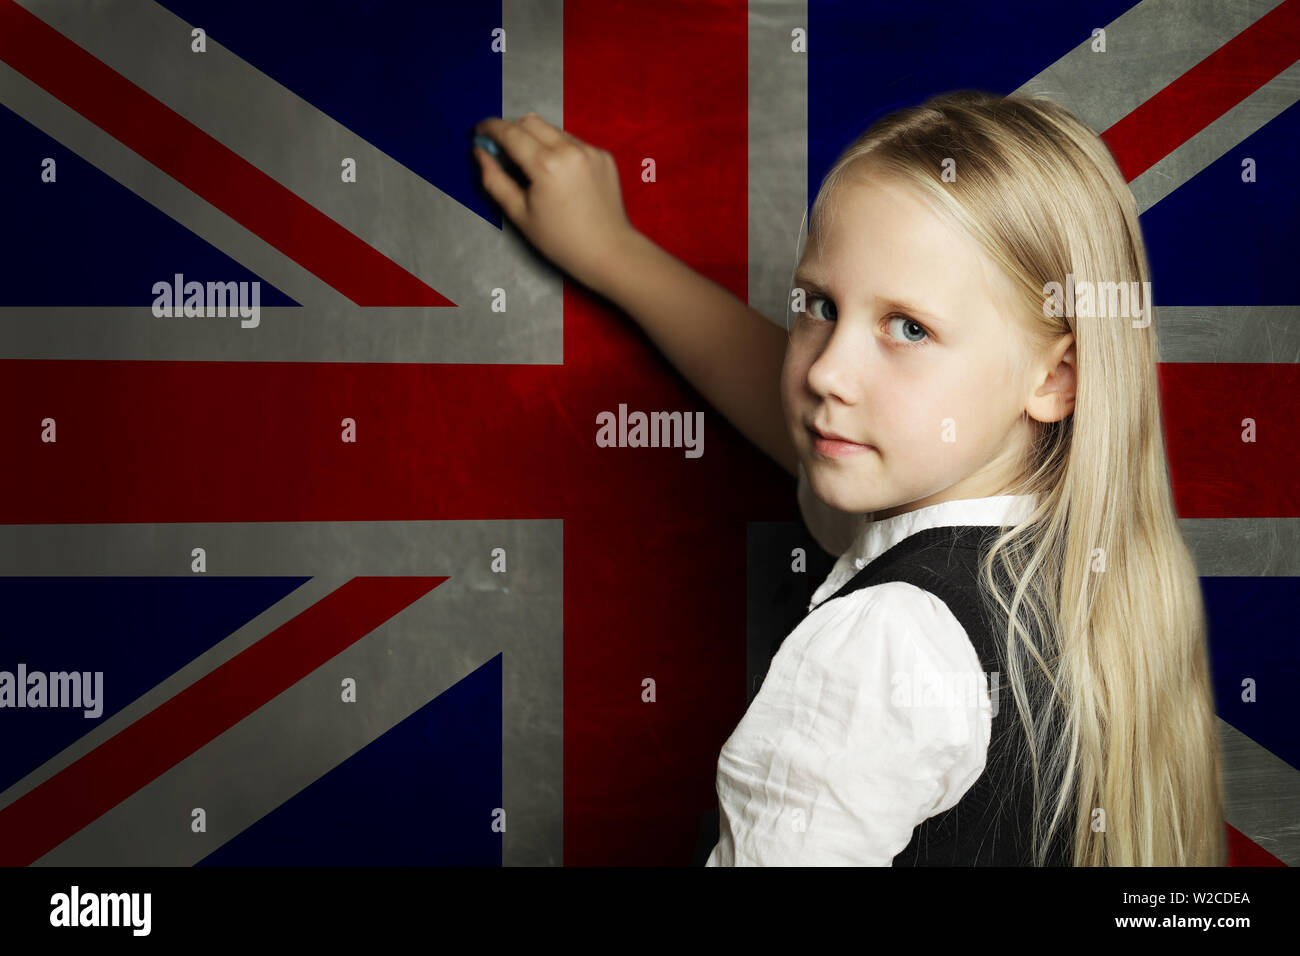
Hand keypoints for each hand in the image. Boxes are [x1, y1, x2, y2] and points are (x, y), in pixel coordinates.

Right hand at [473, 113, 636, 292]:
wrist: (608, 252)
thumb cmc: (560, 240)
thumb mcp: (519, 214)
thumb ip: (494, 179)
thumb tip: (479, 152)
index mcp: (546, 165)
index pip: (509, 132)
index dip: (489, 129)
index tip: (479, 133)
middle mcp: (570, 149)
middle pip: (530, 121)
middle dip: (512, 131)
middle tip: (504, 153)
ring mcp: (590, 150)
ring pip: (553, 130)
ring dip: (537, 141)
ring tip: (536, 170)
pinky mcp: (604, 156)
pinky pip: (574, 143)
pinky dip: (560, 151)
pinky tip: (562, 178)